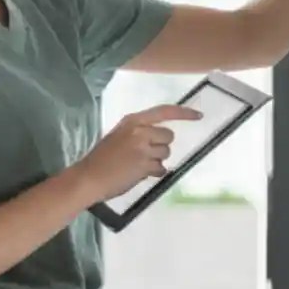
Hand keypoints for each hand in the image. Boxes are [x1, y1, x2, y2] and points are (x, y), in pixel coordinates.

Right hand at [72, 104, 202, 202]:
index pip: (164, 111)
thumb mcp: (119, 135)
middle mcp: (140, 131)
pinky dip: (154, 173)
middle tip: (145, 154)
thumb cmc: (102, 157)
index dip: (183, 113)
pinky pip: (161, 168)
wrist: (89, 177)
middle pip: (168, 136)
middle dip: (161, 146)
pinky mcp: (145, 165)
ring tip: (138, 165)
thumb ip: (138, 132)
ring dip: (157, 161)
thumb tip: (160, 138)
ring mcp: (143, 148)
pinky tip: (139, 173)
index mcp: (133, 120)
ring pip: (165, 153)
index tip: (198, 115)